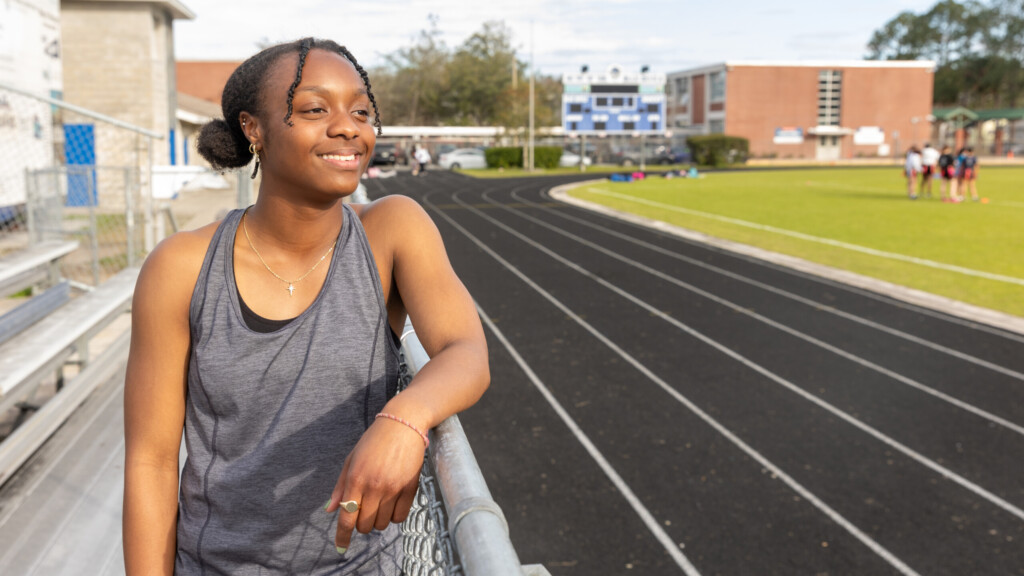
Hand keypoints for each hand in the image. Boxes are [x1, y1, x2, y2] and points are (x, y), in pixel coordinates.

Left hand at [324, 417, 424, 551]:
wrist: (403, 424)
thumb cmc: (373, 441)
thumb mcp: (351, 460)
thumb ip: (340, 487)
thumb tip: (330, 510)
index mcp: (356, 478)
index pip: (347, 517)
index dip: (342, 536)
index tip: (341, 546)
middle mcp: (374, 486)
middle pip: (364, 525)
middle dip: (361, 523)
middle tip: (364, 510)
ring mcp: (393, 488)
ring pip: (382, 524)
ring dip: (377, 520)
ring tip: (379, 504)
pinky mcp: (410, 487)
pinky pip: (400, 517)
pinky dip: (394, 516)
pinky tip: (392, 504)